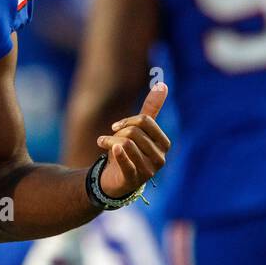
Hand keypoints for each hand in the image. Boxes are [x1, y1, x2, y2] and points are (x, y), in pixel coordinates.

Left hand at [95, 82, 169, 198]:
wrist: (116, 180)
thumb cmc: (130, 152)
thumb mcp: (139, 131)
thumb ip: (150, 110)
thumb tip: (162, 84)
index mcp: (164, 144)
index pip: (146, 121)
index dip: (128, 120)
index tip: (115, 126)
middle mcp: (160, 158)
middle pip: (135, 132)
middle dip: (117, 132)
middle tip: (107, 138)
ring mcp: (148, 171)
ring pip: (127, 144)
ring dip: (109, 141)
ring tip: (101, 143)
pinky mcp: (134, 180)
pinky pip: (127, 163)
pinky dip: (118, 154)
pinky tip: (111, 149)